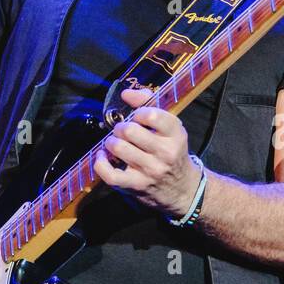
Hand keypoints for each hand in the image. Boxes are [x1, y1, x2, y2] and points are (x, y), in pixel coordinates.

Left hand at [94, 88, 200, 216]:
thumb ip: (150, 104)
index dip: (139, 112)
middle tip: (123, 132)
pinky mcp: (136, 186)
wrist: (183, 189)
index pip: (152, 115)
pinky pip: (110, 174)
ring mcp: (150, 171)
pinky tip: (102, 156)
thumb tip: (126, 94)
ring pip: (118, 148)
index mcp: (176, 135)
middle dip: (121, 128)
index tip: (138, 117)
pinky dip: (100, 163)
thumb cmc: (171, 153)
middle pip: (130, 131)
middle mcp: (165, 153)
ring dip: (111, 142)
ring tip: (115, 143)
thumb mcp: (170, 128)